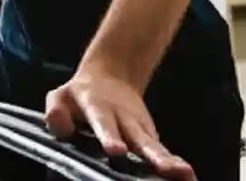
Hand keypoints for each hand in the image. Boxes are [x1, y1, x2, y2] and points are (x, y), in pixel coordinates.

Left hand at [45, 70, 195, 180]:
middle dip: (150, 153)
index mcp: (98, 107)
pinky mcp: (150, 137)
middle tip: (162, 168)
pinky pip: (163, 151)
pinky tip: (189, 177)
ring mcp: (140, 127)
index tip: (116, 150)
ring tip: (185, 174)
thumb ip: (56, 111)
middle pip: (138, 136)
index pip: (103, 121)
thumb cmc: (80, 95)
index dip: (109, 135)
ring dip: (169, 160)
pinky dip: (175, 164)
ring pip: (155, 145)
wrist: (111, 75)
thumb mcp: (61, 96)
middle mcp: (124, 117)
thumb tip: (61, 129)